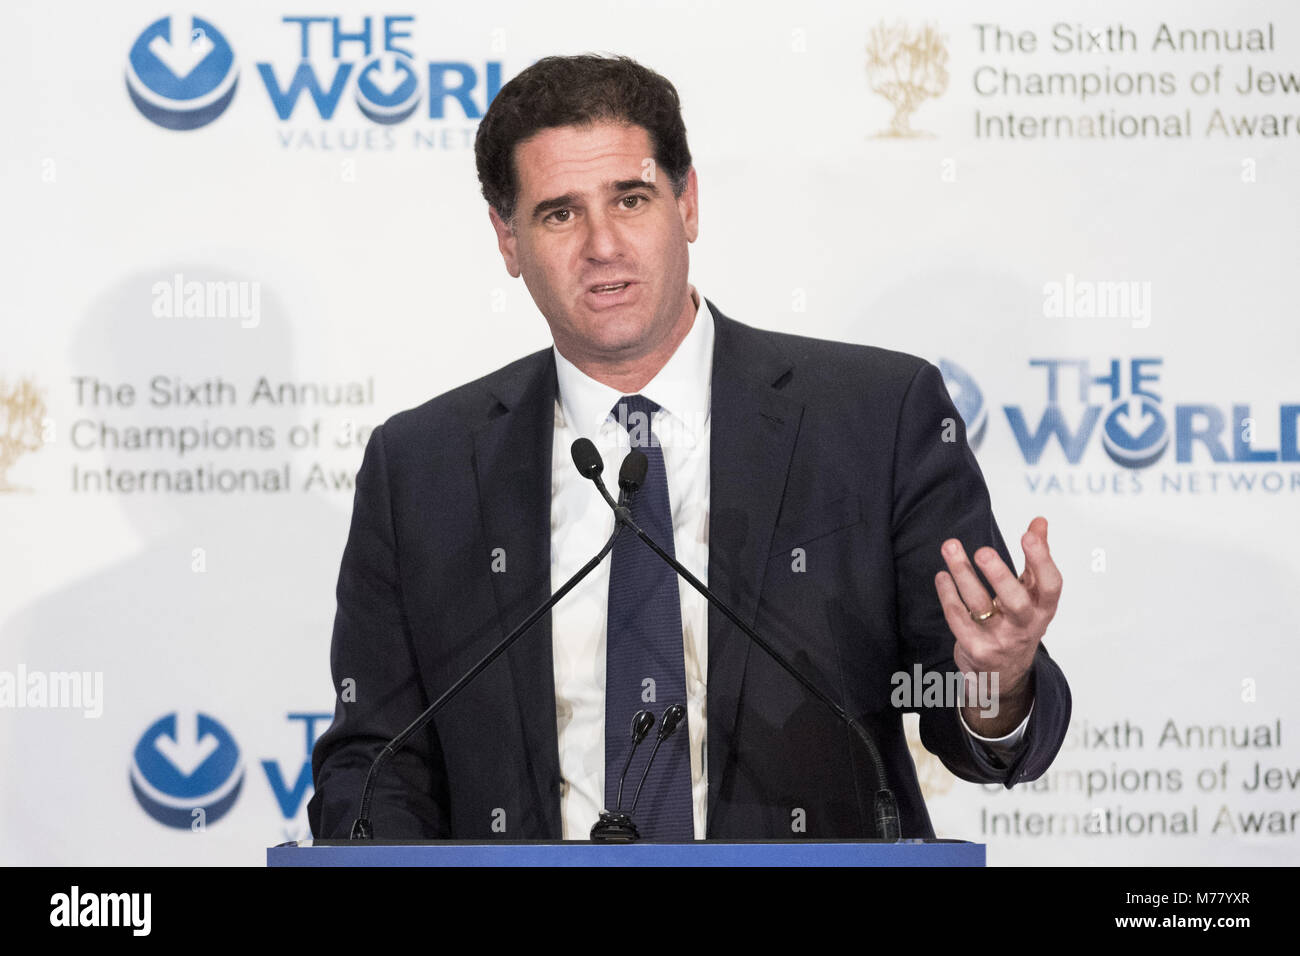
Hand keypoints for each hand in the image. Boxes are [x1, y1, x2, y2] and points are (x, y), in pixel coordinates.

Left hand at [933, 516, 1061, 736]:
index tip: (1028, 534)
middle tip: (983, 551)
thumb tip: (1040, 521)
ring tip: (950, 547)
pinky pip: (958, 619)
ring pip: (980, 606)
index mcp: (1043, 609)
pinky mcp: (976, 650)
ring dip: (963, 575)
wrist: (1004, 675)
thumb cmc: (1018, 622)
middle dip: (1000, 576)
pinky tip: (942, 575)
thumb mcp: (1032, 595)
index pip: (1050, 585)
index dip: (1042, 560)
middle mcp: (1025, 626)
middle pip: (1017, 602)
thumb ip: (1036, 557)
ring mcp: (1000, 640)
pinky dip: (948, 596)